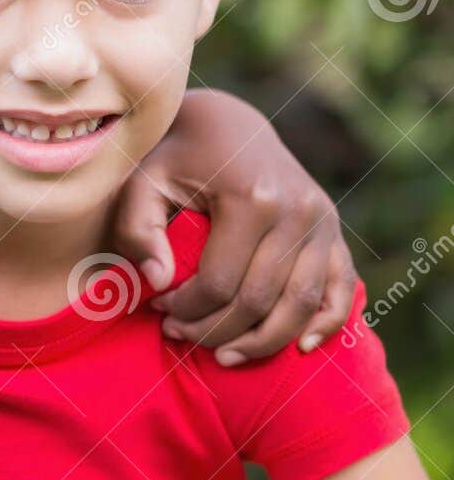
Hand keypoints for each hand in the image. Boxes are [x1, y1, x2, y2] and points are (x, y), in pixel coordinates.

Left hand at [112, 89, 356, 366]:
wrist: (227, 123)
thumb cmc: (175, 156)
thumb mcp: (143, 181)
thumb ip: (138, 229)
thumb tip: (157, 283)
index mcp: (252, 198)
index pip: (221, 282)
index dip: (186, 307)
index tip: (159, 308)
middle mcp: (297, 211)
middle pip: (259, 300)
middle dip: (215, 330)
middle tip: (178, 335)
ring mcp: (322, 221)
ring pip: (300, 305)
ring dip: (262, 341)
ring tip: (224, 356)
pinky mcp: (334, 230)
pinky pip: (340, 288)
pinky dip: (326, 323)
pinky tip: (300, 348)